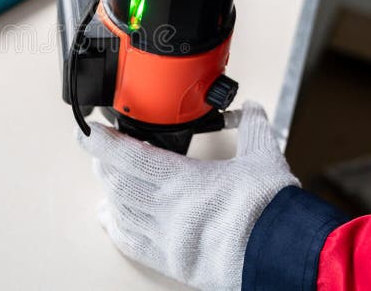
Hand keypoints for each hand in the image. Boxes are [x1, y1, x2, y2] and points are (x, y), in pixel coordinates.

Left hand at [77, 101, 298, 289]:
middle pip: (118, 183)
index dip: (103, 142)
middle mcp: (167, 209)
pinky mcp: (171, 261)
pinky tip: (109, 216)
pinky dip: (117, 226)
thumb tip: (254, 109)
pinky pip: (131, 243)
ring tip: (105, 177)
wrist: (283, 257)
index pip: (129, 156)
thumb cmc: (271, 212)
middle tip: (100, 150)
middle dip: (105, 163)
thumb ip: (254, 130)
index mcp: (184, 180)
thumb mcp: (263, 159)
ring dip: (109, 191)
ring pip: (121, 211)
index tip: (87, 130)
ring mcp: (166, 238)